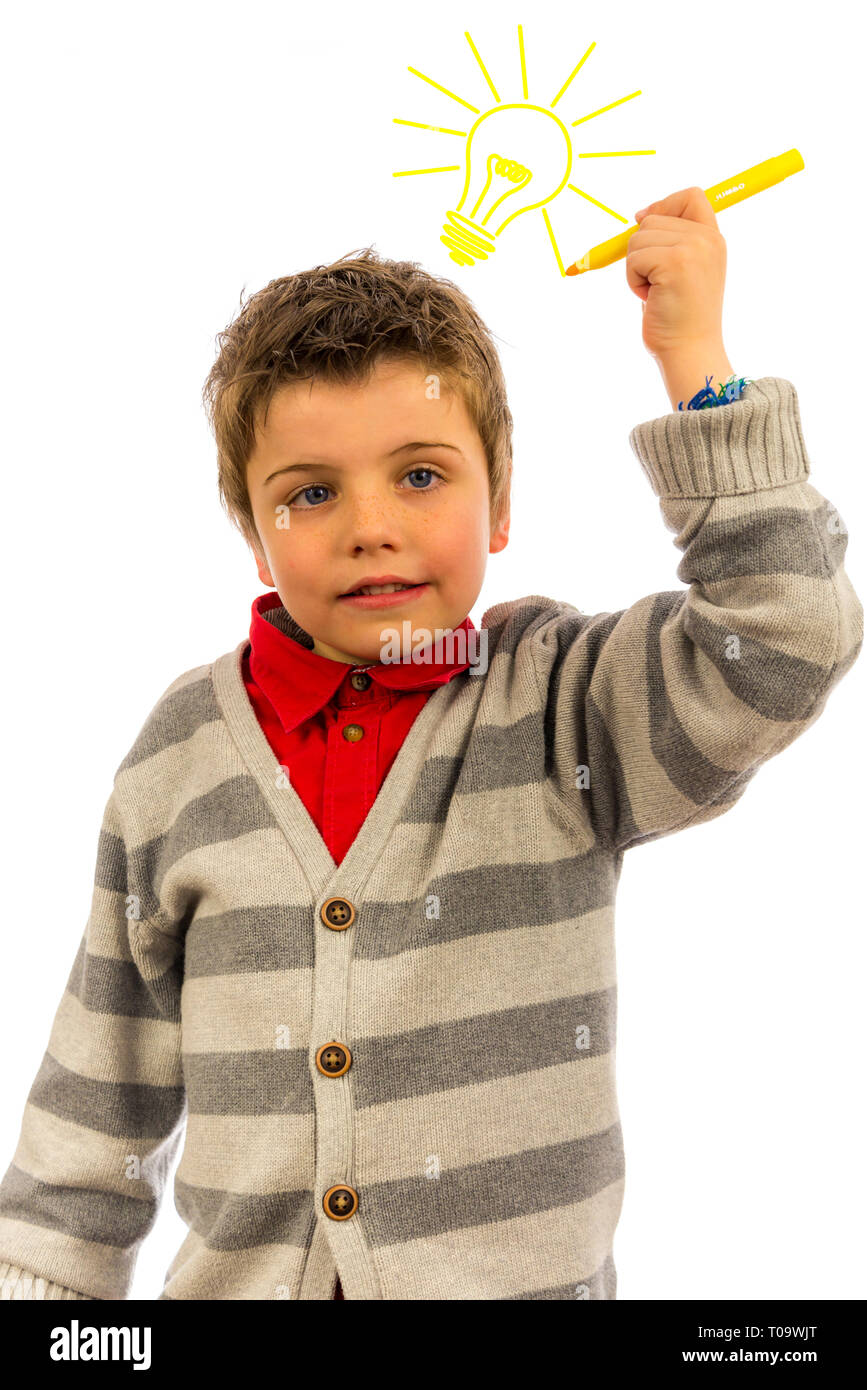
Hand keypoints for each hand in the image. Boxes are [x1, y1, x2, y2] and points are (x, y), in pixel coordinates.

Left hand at [626, 185, 727, 359]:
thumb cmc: (679, 318)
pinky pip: (633, 259)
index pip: (691, 196)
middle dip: (642, 251)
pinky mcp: (675, 262)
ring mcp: (693, 248)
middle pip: (652, 219)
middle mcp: (708, 239)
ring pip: (638, 238)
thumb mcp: (683, 270)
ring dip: (636, 268)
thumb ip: (671, 241)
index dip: (663, 205)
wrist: (689, 351)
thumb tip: (640, 215)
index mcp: (713, 239)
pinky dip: (633, 281)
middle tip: (658, 283)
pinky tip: (652, 299)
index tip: (644, 223)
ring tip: (657, 292)